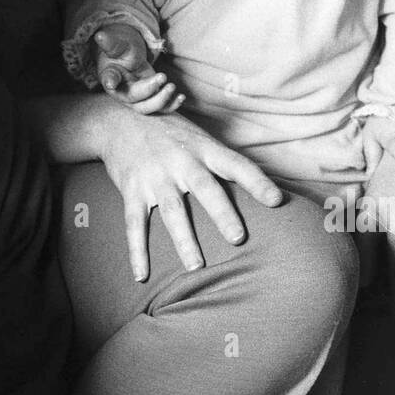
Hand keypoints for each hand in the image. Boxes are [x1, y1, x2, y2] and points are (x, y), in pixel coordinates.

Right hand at [92, 24, 183, 114]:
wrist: (128, 56)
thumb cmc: (121, 50)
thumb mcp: (117, 44)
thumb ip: (111, 43)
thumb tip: (100, 35)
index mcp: (110, 76)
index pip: (109, 80)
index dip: (110, 81)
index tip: (111, 83)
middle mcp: (122, 91)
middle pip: (133, 99)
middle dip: (149, 90)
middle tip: (162, 76)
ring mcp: (137, 98)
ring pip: (147, 107)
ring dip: (161, 100)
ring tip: (172, 86)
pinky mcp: (151, 98)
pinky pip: (160, 107)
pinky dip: (171, 105)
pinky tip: (181, 97)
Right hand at [97, 104, 282, 280]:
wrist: (118, 119)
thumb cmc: (170, 132)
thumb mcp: (199, 136)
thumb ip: (223, 161)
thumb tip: (261, 188)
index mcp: (203, 148)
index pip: (236, 164)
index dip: (257, 182)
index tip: (277, 201)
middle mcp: (180, 160)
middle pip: (204, 188)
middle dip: (221, 213)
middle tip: (238, 238)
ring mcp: (154, 176)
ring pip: (172, 210)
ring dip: (184, 240)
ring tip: (196, 267)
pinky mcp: (132, 189)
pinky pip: (134, 223)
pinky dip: (138, 251)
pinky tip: (142, 274)